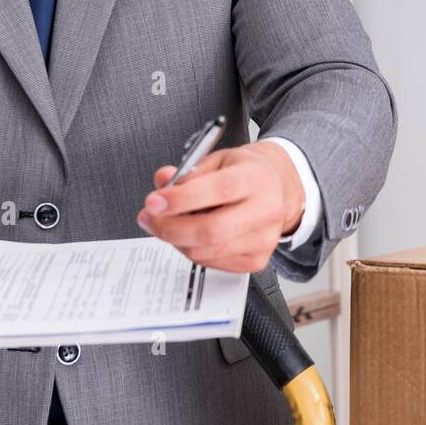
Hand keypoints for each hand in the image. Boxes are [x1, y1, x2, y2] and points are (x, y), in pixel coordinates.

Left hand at [138, 143, 303, 272]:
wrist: (275, 190)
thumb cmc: (244, 174)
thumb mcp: (217, 161)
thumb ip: (187, 173)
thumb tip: (163, 182)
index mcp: (255, 178)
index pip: (219, 190)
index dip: (181, 199)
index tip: (154, 202)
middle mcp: (265, 210)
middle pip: (211, 230)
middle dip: (170, 228)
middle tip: (150, 219)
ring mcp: (263, 239)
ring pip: (206, 251)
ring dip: (176, 240)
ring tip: (168, 224)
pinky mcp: (256, 261)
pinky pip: (212, 263)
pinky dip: (192, 250)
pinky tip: (190, 235)